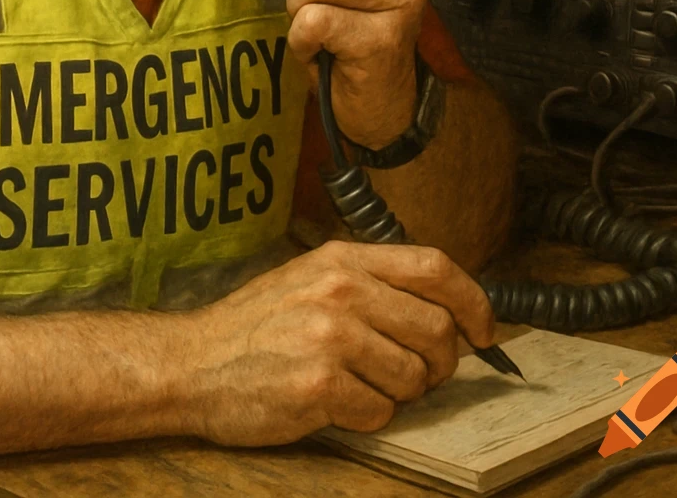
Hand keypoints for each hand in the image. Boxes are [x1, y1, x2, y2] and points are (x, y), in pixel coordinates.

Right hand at [182, 238, 495, 445]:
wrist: (193, 362)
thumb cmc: (256, 325)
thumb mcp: (311, 278)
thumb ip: (370, 283)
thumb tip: (444, 309)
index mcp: (342, 259)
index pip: (434, 267)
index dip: (472, 300)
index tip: (484, 330)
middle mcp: (340, 290)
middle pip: (436, 329)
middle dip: (439, 363)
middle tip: (418, 375)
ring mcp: (329, 336)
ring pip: (414, 377)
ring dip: (399, 394)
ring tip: (362, 386)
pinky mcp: (318, 384)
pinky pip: (380, 412)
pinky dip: (367, 417)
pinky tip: (334, 404)